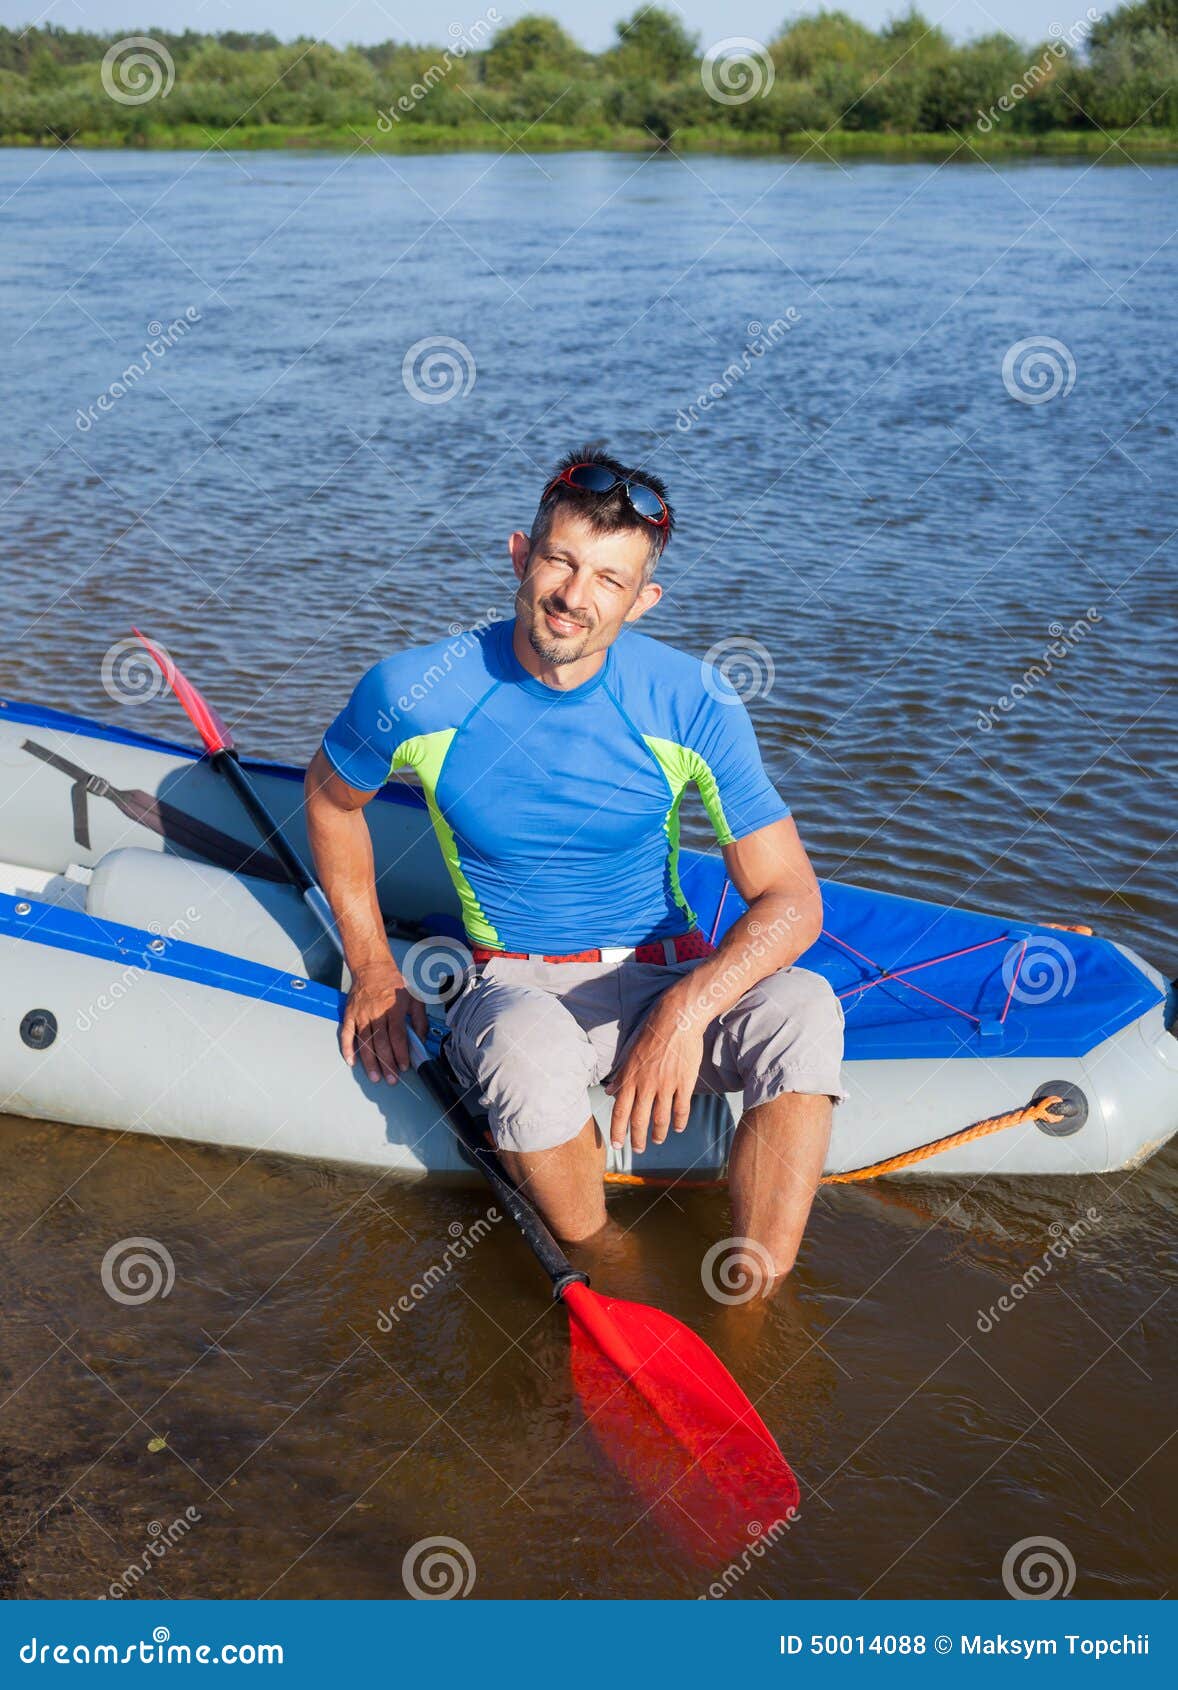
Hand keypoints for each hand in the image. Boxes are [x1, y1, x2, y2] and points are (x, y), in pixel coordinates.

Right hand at [340, 959, 427, 1084]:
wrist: (372, 967)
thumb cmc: (394, 983)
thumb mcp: (414, 998)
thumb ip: (420, 1020)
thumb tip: (421, 1040)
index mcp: (394, 1009)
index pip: (397, 1036)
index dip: (400, 1053)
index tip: (404, 1067)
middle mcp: (376, 1013)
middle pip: (381, 1042)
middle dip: (386, 1063)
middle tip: (391, 1079)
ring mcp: (361, 1014)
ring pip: (365, 1042)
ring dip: (369, 1061)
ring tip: (375, 1077)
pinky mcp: (349, 1014)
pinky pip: (346, 1034)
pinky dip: (347, 1049)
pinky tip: (352, 1062)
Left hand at [603, 1006, 702, 1153]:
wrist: (677, 1019)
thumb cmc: (651, 1034)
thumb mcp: (630, 1054)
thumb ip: (621, 1076)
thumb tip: (609, 1091)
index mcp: (630, 1078)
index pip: (620, 1111)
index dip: (617, 1130)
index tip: (617, 1145)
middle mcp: (646, 1084)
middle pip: (639, 1119)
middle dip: (637, 1138)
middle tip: (638, 1149)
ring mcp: (666, 1085)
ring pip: (661, 1118)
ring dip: (658, 1133)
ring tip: (658, 1140)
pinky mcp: (684, 1082)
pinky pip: (681, 1108)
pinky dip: (679, 1122)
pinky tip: (678, 1128)